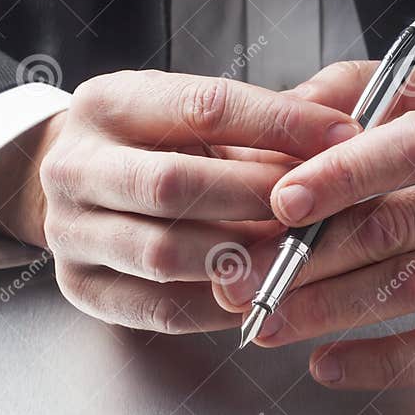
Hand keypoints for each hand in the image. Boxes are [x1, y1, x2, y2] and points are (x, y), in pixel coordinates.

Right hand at [0, 70, 358, 332]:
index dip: (281, 123)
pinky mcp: (82, 288)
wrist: (77, 182)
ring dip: (242, 257)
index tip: (345, 138)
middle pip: (174, 185)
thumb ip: (257, 122)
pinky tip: (264, 291)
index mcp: (107, 103)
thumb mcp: (189, 113)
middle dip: (259, 196)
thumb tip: (341, 140)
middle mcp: (74, 165)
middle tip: (319, 204)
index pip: (203, 106)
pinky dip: (221, 306)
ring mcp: (69, 232)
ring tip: (296, 250)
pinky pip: (160, 310)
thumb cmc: (154, 143)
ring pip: (164, 254)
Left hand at [215, 60, 414, 388]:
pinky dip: (386, 360)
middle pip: (401, 227)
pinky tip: (328, 362)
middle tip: (242, 277)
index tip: (280, 202)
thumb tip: (274, 123)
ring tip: (265, 320)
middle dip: (310, 257)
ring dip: (330, 309)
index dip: (345, 175)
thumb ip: (357, 92)